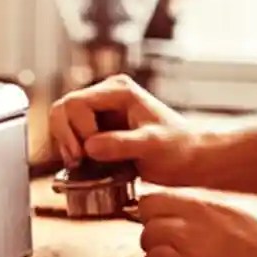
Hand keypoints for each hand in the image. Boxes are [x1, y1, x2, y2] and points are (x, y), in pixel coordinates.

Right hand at [49, 74, 199, 184]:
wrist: (193, 159)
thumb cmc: (180, 149)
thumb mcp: (153, 146)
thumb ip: (122, 144)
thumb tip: (90, 147)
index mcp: (118, 90)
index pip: (77, 103)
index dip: (78, 131)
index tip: (92, 155)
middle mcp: (106, 95)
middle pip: (63, 108)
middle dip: (66, 136)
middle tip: (79, 161)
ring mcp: (101, 110)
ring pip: (63, 121)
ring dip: (67, 144)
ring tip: (82, 165)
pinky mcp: (99, 126)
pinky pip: (72, 134)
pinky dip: (72, 150)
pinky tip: (86, 165)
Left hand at [138, 190, 256, 256]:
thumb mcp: (233, 216)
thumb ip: (198, 211)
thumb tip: (168, 209)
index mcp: (201, 211)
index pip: (149, 202)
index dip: (153, 214)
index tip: (162, 224)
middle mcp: (190, 233)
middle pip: (148, 231)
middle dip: (157, 242)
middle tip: (176, 251)